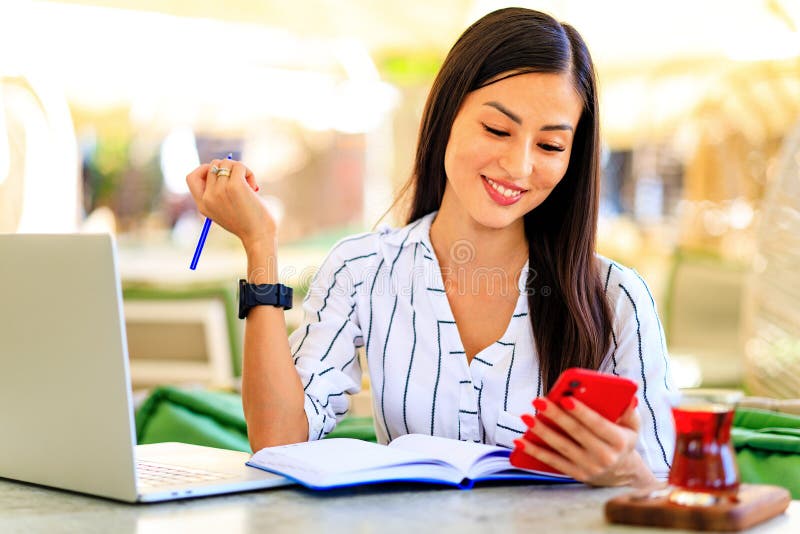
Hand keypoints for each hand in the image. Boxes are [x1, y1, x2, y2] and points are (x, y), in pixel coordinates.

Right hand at [185, 159, 276, 246]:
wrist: (259, 237)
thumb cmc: (247, 224)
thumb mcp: (225, 211)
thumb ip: (218, 194)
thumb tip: (222, 167)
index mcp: (202, 205)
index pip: (191, 177)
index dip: (204, 170)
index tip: (221, 175)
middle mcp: (208, 197)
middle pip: (213, 165)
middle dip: (228, 168)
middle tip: (241, 181)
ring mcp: (220, 191)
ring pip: (226, 163)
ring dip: (241, 169)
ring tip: (250, 185)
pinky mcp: (235, 186)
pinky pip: (239, 166)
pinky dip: (248, 172)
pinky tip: (254, 186)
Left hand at [514, 396, 656, 486]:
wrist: (622, 475)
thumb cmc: (623, 440)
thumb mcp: (632, 426)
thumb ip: (629, 410)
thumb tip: (627, 395)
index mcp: (619, 441)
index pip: (598, 425)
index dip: (581, 413)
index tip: (565, 399)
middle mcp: (605, 456)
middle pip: (576, 433)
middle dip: (555, 416)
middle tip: (538, 401)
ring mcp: (589, 467)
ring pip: (561, 447)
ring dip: (541, 432)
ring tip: (526, 416)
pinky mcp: (576, 474)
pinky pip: (552, 462)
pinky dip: (535, 452)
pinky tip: (520, 441)